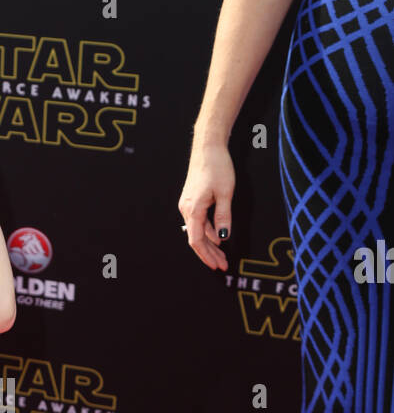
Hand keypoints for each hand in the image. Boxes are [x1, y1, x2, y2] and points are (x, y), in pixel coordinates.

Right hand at [177, 141, 234, 270]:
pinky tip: (218, 238)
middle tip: (222, 265)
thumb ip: (224, 217)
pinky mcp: (192, 201)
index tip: (216, 266)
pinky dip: (209, 232)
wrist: (207, 147)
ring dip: (210, 244)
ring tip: (222, 255)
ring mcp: (187, 205)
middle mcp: (186, 209)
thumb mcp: (225, 193)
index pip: (197, 241)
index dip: (207, 256)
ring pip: (198, 231)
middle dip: (210, 254)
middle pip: (197, 239)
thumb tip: (224, 237)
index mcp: (193, 209)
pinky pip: (199, 222)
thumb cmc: (217, 166)